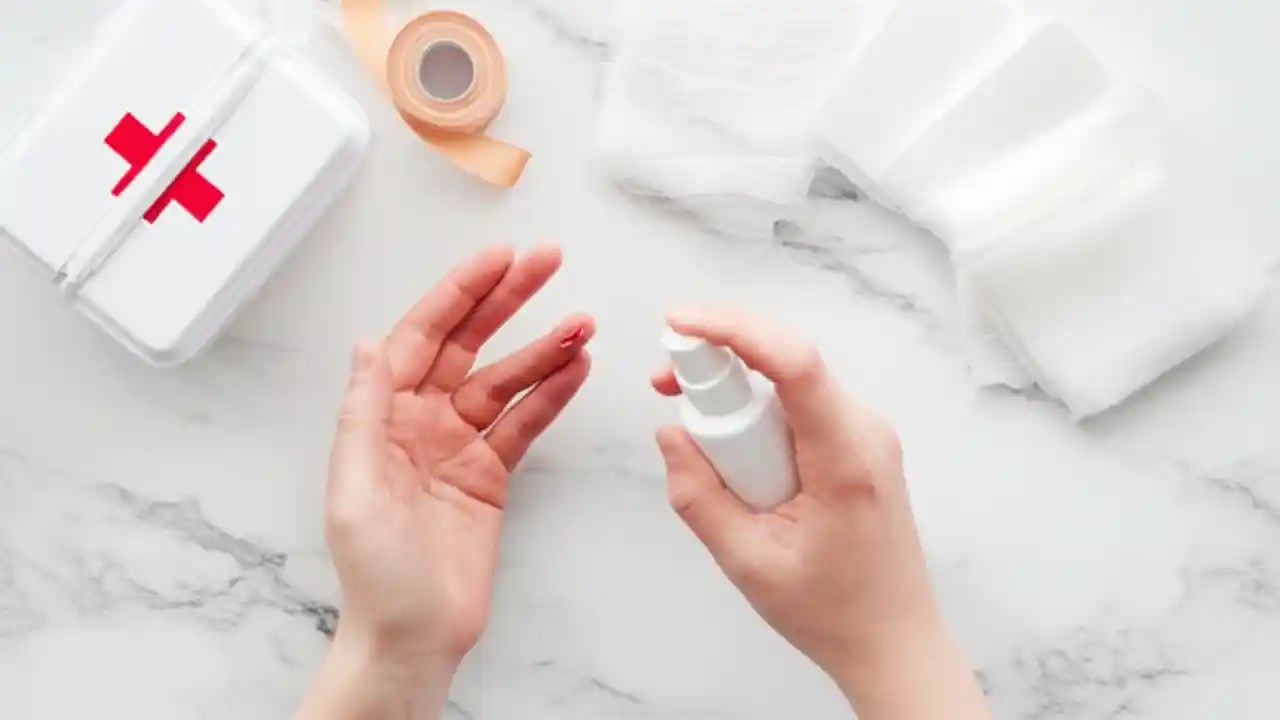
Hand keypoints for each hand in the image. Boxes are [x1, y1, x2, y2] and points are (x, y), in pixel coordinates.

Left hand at [298, 245, 592, 719]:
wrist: (414, 637)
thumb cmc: (376, 574)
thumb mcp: (355, 487)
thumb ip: (365, 411)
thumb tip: (370, 343)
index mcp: (382, 416)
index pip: (423, 336)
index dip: (460, 294)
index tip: (498, 261)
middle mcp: (420, 421)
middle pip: (468, 344)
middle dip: (507, 301)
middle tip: (546, 264)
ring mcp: (459, 445)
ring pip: (506, 379)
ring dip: (543, 349)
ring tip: (582, 323)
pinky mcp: (491, 474)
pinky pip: (525, 422)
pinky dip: (551, 394)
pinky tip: (577, 368)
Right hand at [652, 307, 987, 719]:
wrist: (894, 642)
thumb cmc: (830, 611)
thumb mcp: (747, 561)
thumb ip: (698, 495)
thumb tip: (669, 432)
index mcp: (846, 457)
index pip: (795, 362)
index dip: (734, 329)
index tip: (677, 324)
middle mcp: (865, 430)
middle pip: (789, 360)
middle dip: (722, 354)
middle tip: (663, 383)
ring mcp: (867, 434)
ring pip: (792, 378)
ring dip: (738, 384)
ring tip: (689, 418)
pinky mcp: (858, 444)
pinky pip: (801, 404)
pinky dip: (759, 407)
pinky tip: (728, 438)